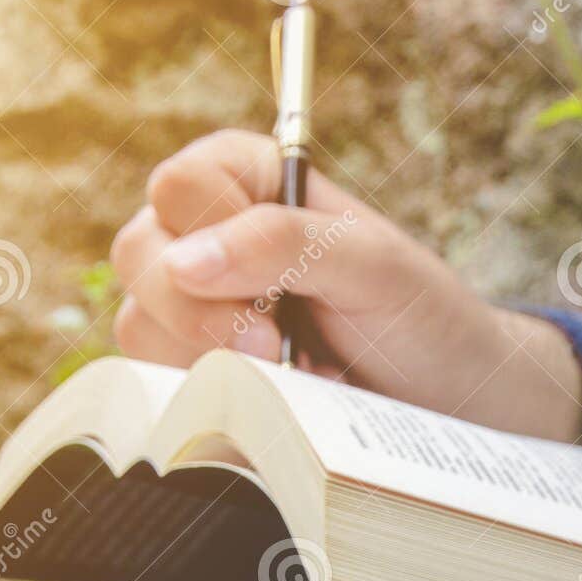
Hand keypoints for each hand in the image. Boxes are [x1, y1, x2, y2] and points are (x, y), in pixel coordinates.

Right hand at [109, 130, 581, 440]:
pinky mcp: (191, 366)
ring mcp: (192, 304)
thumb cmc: (420, 317)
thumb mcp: (373, 266)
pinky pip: (152, 377)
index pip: (179, 186)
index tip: (275, 289)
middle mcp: (208, 233)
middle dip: (198, 309)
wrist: (444, 401)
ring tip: (279, 371)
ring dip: (201, 355)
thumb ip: (285, 243)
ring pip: (136, 320)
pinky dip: (198, 392)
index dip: (211, 236)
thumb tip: (182, 260)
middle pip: (138, 252)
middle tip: (271, 343)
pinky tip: (257, 396)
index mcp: (247, 179)